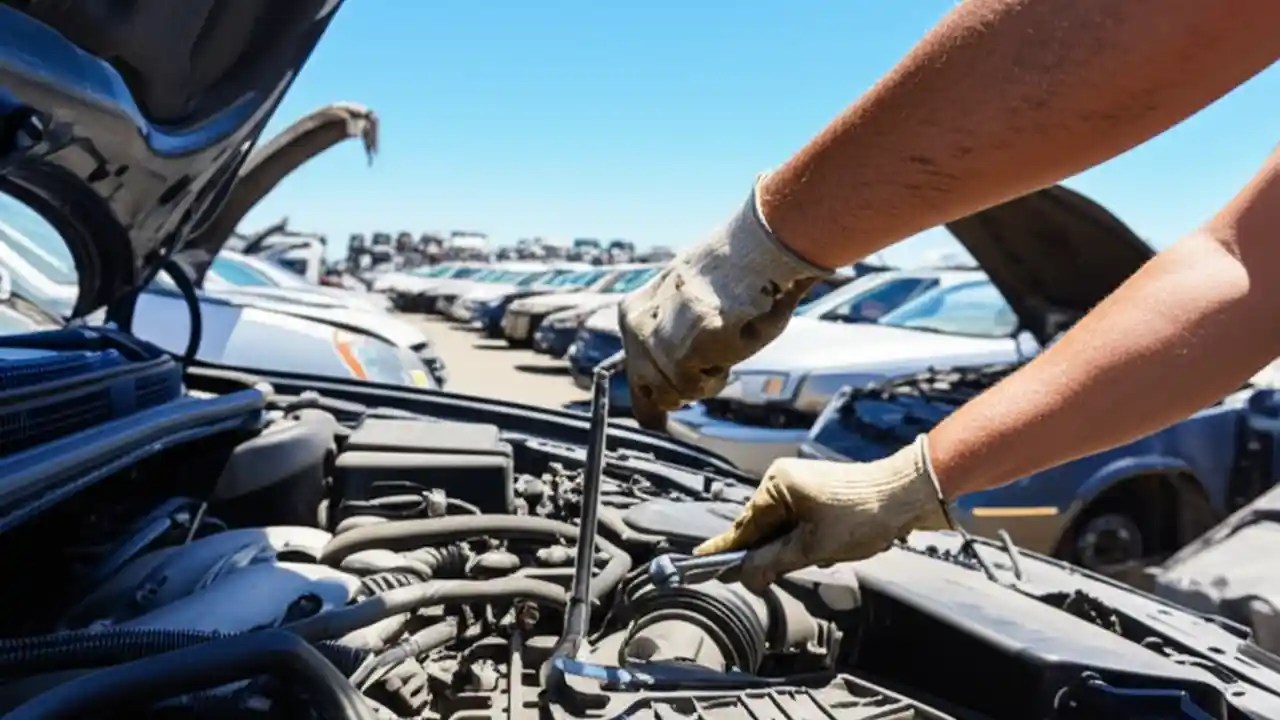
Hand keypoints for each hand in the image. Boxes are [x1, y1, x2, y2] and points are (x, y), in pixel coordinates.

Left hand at [617, 177, 829, 428]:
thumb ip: (665, 344)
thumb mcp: (683, 308)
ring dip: (707, 376)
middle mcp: (637, 329)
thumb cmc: (728, 278)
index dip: (655, 397)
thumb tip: (657, 403)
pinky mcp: (686, 351)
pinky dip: (720, 370)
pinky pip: (701, 384)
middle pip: (655, 394)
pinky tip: (728, 340)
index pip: (633, 377)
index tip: (669, 404)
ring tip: (723, 338)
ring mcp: (659, 342)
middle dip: (686, 386)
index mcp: (632, 314)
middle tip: (712, 355)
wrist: (751, 250)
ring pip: (680, 392)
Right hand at [695, 436, 953, 591]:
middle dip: (772, 555)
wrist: (909, 494)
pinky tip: (831, 546)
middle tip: (774, 576)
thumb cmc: (863, 514)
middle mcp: (784, 480)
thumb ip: (772, 562)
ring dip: (795, 549)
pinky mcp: (818, 493)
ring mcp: (802, 485)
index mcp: (777, 485)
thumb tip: (743, 575)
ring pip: (782, 530)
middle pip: (761, 529)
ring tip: (826, 551)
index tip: (699, 563)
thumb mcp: (813, 546)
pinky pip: (799, 524)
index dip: (725, 551)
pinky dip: (808, 541)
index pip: (743, 527)